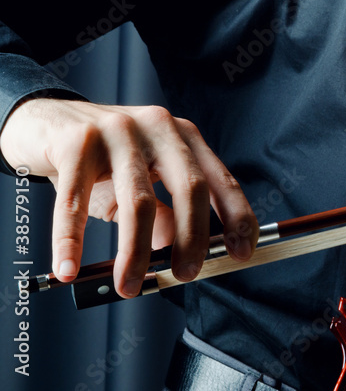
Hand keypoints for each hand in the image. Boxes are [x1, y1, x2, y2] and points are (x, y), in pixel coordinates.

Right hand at [0, 98, 257, 296]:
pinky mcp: (76, 142)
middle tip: (187, 274)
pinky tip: (68, 270)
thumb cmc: (100, 159)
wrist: (41, 120)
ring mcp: (118, 131)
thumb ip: (165, 215)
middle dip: (193, 238)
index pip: (220, 179)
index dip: (236, 217)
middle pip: (189, 187)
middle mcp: (158, 128)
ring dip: (135, 252)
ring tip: (130, 286)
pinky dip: (71, 241)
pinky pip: (75, 202)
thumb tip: (178, 255)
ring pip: (138, 200)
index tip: (242, 252)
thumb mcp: (140, 184)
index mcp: (183, 137)